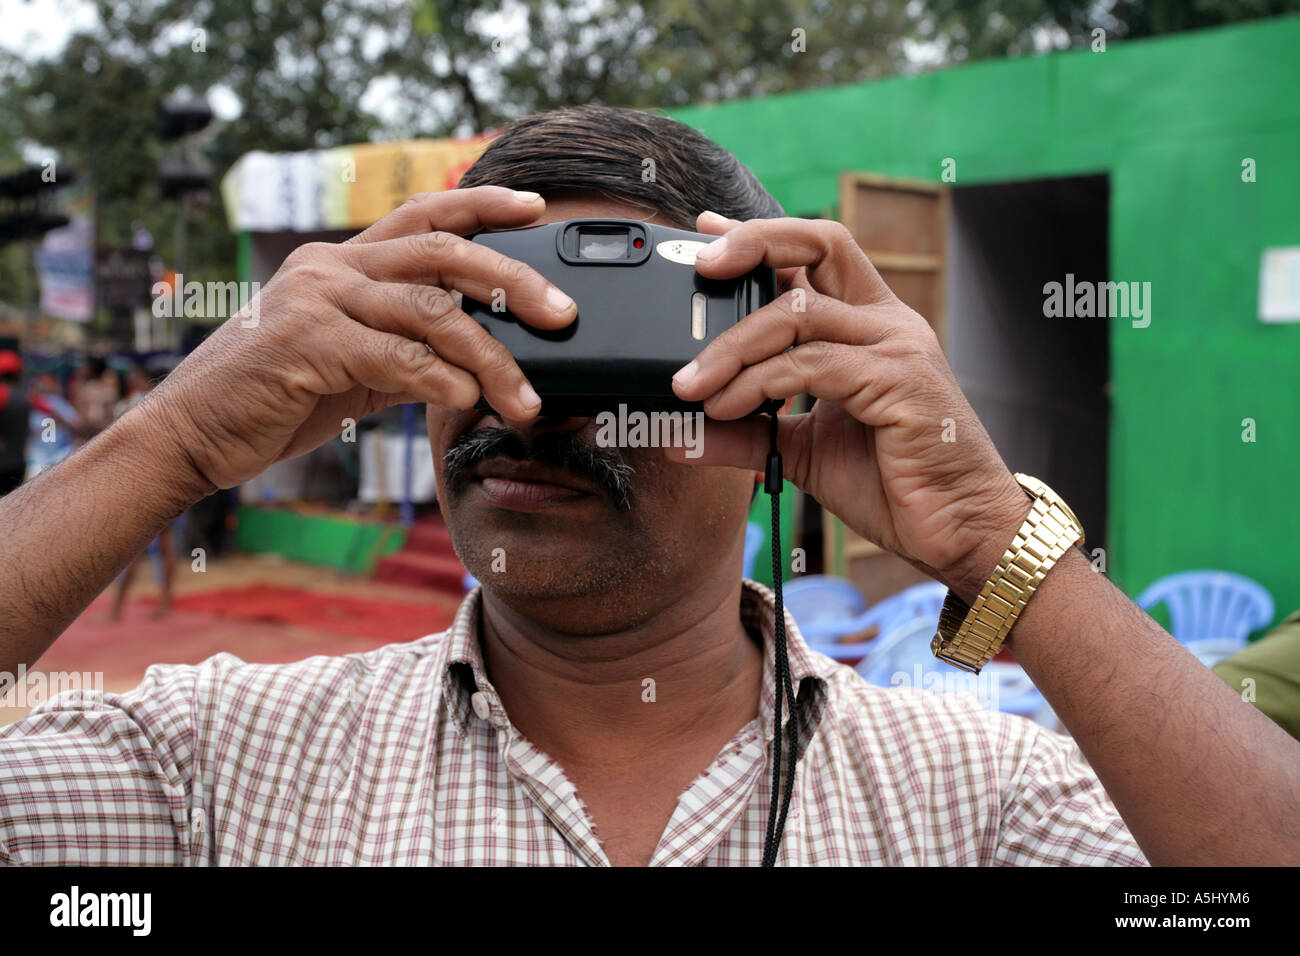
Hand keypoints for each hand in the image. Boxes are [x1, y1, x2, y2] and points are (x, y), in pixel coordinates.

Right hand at [134, 187, 576, 489]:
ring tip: (525, 399)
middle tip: (564, 314)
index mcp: (343, 263)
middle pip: (442, 250)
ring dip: (489, 356)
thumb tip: (479, 367)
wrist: (190, 434)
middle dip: (513, 279)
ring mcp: (316, 299)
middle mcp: (331, 266)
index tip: (537, 207)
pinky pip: (394, 355)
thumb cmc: (275, 399)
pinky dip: (439, 378)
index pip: (425, 214)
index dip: (484, 204)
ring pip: (429, 308)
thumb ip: (408, 353)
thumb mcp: (353, 368)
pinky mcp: (305, 342)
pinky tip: (467, 401)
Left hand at [669, 212, 1029, 600]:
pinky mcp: (899, 381)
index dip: (760, 237)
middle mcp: (886, 324)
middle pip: (820, 244)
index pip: (814, 256)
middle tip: (699, 270)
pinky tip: (728, 408)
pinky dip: (760, 382)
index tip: (706, 235)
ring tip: (690, 386)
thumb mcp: (802, 451)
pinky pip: (813, 364)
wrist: (959, 532)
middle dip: (754, 244)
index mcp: (868, 327)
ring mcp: (897, 347)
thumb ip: (745, 432)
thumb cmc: (894, 485)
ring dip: (732, 347)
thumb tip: (678, 433)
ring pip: (798, 312)